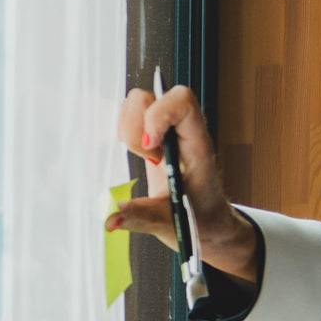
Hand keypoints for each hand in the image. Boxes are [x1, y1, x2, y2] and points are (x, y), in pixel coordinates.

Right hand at [110, 82, 259, 281]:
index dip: (158, 115)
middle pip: (153, 96)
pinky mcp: (155, 137)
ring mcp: (168, 131)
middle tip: (148, 158)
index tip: (149, 148)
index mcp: (197, 146)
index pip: (182, 102)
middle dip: (137, 126)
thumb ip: (141, 217)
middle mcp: (184, 132)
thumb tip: (111, 217)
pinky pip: (133, 116)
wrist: (210, 223)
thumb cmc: (201, 220)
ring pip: (139, 102)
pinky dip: (125, 132)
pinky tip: (138, 155)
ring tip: (145, 158)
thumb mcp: (171, 223)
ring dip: (129, 129)